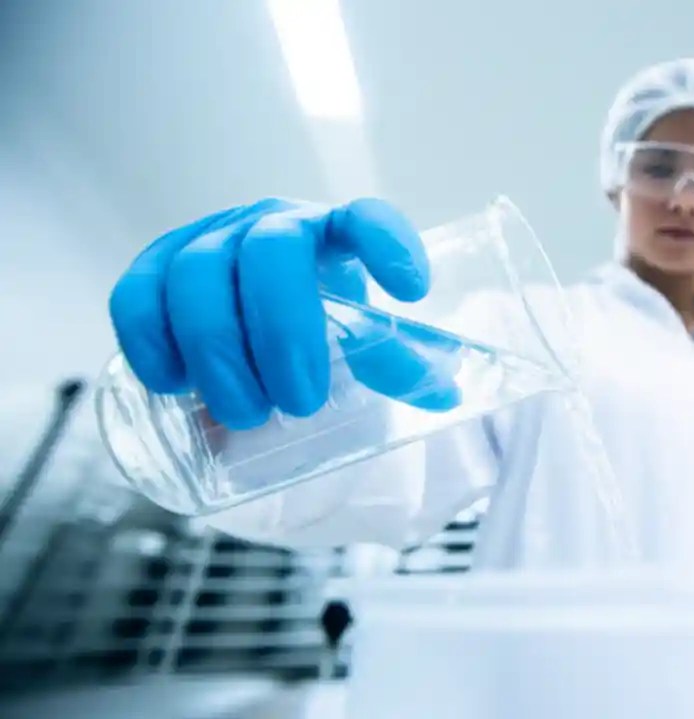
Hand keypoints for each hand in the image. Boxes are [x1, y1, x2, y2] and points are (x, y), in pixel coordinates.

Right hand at [109, 197, 438, 429]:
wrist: (251, 305)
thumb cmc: (317, 319)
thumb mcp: (360, 337)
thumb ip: (397, 363)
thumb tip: (445, 394)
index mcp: (335, 232)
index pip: (367, 218)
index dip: (390, 244)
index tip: (413, 292)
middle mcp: (271, 223)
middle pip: (271, 255)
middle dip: (283, 333)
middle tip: (300, 401)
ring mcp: (207, 239)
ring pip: (196, 276)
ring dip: (219, 353)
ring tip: (247, 413)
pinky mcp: (153, 269)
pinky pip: (136, 294)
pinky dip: (149, 340)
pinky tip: (172, 383)